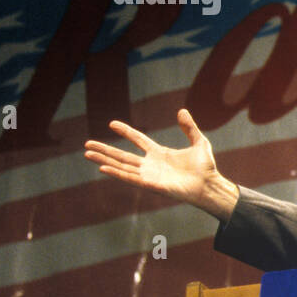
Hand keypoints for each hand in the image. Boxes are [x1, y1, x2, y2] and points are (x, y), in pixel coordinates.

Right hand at [83, 109, 239, 220]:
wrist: (209, 185)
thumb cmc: (205, 168)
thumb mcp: (199, 142)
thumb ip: (189, 128)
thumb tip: (182, 110)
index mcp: (160, 153)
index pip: (138, 140)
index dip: (125, 132)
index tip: (112, 124)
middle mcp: (151, 165)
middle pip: (122, 155)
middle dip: (105, 150)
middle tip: (87, 144)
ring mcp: (150, 175)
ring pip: (121, 166)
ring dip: (104, 160)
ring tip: (87, 154)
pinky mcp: (151, 185)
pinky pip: (130, 178)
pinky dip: (116, 173)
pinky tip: (103, 168)